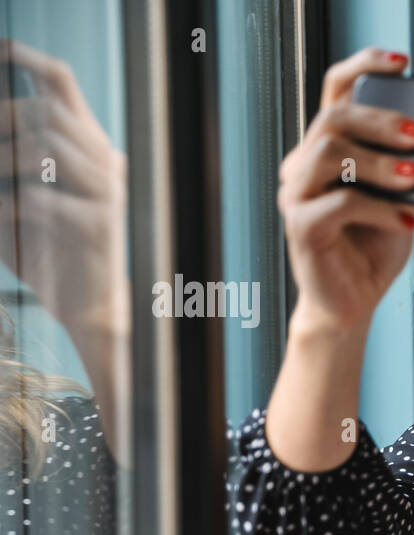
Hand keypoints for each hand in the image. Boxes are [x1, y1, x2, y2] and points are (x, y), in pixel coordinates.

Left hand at [0, 38, 127, 338]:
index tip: (1, 50)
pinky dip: (7, 208)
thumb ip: (10, 161)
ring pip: (44, 147)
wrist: (91, 309)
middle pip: (46, 111)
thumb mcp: (26, 196)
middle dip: (2, 119)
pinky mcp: (98, 227)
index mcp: (90, 149)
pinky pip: (37, 200)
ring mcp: (106, 195)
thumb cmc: (52, 252)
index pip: (63, 84)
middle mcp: (105, 164)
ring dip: (3, 161)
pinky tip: (5, 220)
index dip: (29, 60)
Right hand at [278, 47, 413, 331]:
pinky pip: (338, 204)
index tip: (403, 63)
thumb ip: (407, 169)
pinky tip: (408, 220)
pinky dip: (379, 209)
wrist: (353, 303)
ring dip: (379, 162)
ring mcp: (297, 194)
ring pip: (330, 153)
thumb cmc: (375, 246)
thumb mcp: (400, 199)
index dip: (365, 67)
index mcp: (327, 147)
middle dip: (382, 121)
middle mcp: (304, 163)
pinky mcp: (301, 227)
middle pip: (334, 119)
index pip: (336, 91)